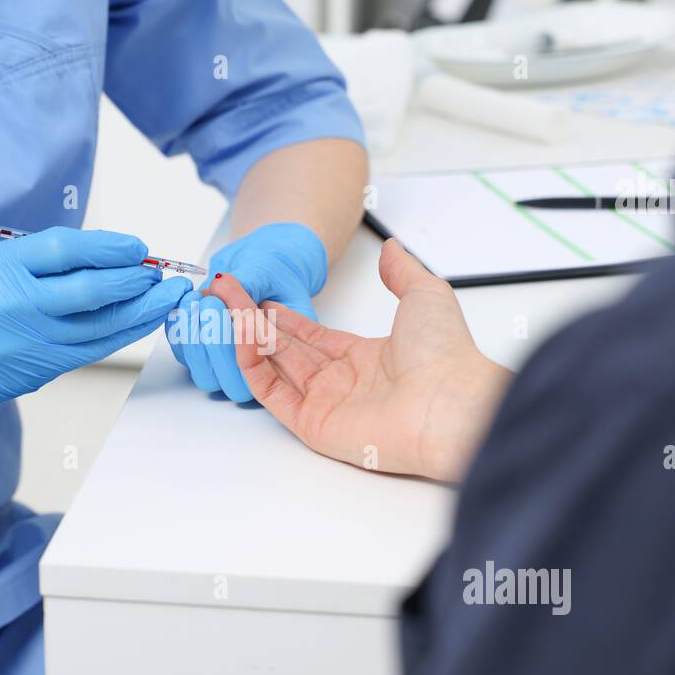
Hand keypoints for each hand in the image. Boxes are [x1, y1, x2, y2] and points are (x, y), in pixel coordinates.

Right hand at [0, 227, 190, 431]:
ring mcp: (28, 340)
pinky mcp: (40, 368)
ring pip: (99, 325)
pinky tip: (146, 320)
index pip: (63, 250)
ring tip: (169, 296)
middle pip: (88, 290)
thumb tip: (116, 254)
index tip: (138, 246)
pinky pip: (94, 349)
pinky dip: (126, 333)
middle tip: (161, 273)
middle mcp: (13, 303)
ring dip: (142, 310)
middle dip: (133, 280)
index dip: (108, 247)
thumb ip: (48, 259)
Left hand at [167, 223, 325, 401]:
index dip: (247, 346)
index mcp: (290, 354)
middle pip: (233, 383)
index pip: (267, 369)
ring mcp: (229, 364)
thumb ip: (247, 282)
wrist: (255, 266)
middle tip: (212, 303)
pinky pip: (186, 355)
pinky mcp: (204, 354)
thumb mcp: (268, 271)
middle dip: (217, 345)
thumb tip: (220, 283)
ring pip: (206, 375)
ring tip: (196, 301)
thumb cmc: (273, 270)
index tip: (234, 313)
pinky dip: (181, 330)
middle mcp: (260, 367)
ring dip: (194, 340)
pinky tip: (186, 303)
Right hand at [208, 238, 511, 480]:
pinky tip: (239, 332)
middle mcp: (342, 382)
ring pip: (273, 367)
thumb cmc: (445, 357)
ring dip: (246, 335)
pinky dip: (251, 364)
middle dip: (253, 318)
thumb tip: (392, 249)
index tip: (256, 296)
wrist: (451, 405)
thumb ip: (402, 272)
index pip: (311, 335)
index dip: (282, 315)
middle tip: (226, 291)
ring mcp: (326, 404)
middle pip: (285, 348)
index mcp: (365, 358)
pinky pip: (272, 392)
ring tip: (223, 305)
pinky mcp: (313, 425)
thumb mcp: (426, 297)